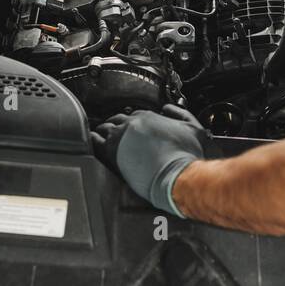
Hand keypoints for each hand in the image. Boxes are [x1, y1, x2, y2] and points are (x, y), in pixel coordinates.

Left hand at [90, 105, 217, 216]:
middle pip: (118, 120)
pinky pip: (95, 141)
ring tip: (102, 134)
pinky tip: (91, 140)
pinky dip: (92, 139)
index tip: (134, 128)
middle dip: (118, 124)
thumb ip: (180, 114)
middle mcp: (132, 124)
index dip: (135, 122)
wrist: (177, 176)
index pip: (136, 115)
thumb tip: (168, 109)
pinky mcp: (111, 154)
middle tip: (117, 130)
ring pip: (105, 128)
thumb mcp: (193, 128)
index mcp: (149, 117)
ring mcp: (120, 138)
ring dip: (104, 130)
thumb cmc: (185, 156)